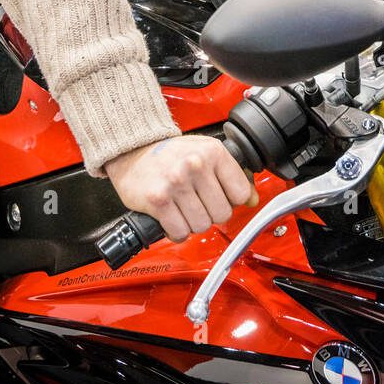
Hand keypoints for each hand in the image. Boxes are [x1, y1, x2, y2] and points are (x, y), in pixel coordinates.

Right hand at [105, 136, 258, 242]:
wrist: (131, 151)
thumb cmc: (169, 154)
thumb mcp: (206, 153)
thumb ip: (232, 175)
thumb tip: (252, 199)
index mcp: (213, 152)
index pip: (240, 193)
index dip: (230, 200)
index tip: (218, 196)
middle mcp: (196, 165)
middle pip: (222, 213)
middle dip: (210, 213)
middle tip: (197, 203)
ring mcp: (177, 183)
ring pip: (201, 226)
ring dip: (192, 223)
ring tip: (182, 208)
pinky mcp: (159, 200)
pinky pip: (180, 232)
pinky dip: (176, 231)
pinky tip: (171, 217)